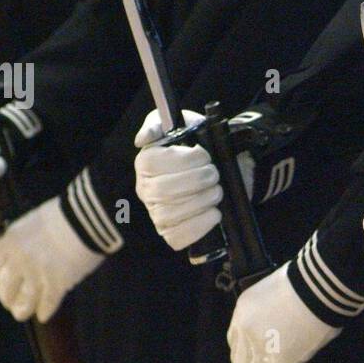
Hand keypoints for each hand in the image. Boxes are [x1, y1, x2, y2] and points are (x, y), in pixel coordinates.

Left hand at [0, 196, 102, 322]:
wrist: (84, 220)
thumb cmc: (64, 216)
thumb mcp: (35, 222)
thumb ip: (27, 240)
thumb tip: (30, 255)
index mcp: (10, 241)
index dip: (0, 275)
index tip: (5, 280)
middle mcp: (18, 261)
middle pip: (6, 287)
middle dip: (7, 298)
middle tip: (11, 304)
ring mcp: (37, 274)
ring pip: (24, 300)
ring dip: (23, 310)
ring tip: (24, 314)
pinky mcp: (56, 284)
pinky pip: (47, 303)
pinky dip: (45, 311)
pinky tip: (44, 315)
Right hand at [133, 108, 222, 250]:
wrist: (221, 168)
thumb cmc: (197, 145)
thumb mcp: (182, 124)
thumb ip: (158, 124)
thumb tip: (142, 139)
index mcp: (145, 163)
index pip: (153, 164)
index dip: (183, 161)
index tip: (204, 156)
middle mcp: (146, 190)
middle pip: (163, 191)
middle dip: (196, 182)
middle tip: (214, 175)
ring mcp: (157, 213)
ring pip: (170, 215)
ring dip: (201, 202)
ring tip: (217, 192)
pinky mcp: (171, 232)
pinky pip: (178, 238)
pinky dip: (200, 226)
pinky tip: (214, 214)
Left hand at [227, 263, 340, 362]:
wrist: (318, 285)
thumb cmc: (304, 282)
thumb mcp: (273, 293)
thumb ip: (268, 313)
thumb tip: (278, 326)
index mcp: (243, 313)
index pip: (235, 343)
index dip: (240, 359)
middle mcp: (246, 331)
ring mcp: (262, 347)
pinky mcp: (282, 360)